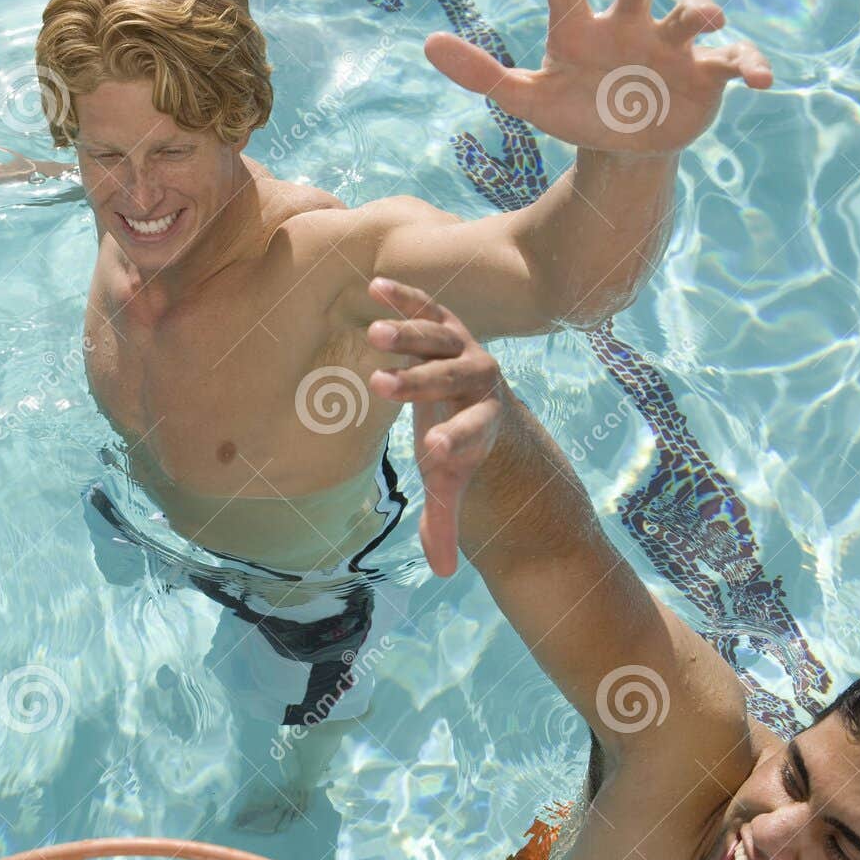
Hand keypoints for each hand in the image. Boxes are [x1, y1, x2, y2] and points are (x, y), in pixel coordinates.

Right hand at [365, 279, 504, 576]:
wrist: (485, 394)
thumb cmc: (461, 446)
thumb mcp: (454, 485)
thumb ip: (446, 525)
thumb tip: (442, 572)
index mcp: (482, 425)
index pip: (470, 434)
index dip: (454, 440)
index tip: (432, 449)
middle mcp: (481, 381)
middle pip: (451, 379)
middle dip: (420, 382)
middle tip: (381, 385)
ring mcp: (465, 348)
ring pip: (441, 338)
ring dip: (409, 334)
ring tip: (374, 333)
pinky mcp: (448, 326)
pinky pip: (428, 308)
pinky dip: (405, 298)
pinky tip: (374, 286)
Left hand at [426, 0, 771, 153]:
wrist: (622, 144)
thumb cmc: (573, 107)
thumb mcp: (525, 98)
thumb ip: (479, 72)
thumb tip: (427, 43)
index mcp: (584, 28)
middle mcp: (632, 25)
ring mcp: (672, 46)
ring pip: (692, 15)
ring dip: (702, 11)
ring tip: (706, 16)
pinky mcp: (705, 75)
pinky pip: (734, 62)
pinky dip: (750, 65)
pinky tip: (761, 80)